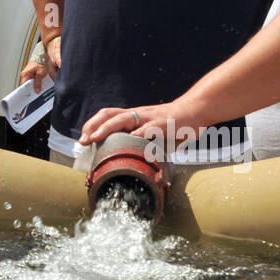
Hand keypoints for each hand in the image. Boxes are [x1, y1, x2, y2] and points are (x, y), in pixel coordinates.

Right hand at [19, 35, 61, 91]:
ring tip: (38, 91)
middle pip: (27, 85)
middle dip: (31, 90)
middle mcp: (26, 74)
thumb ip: (38, 83)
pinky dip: (36, 83)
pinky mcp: (33, 74)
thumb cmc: (41, 62)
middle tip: (34, 94)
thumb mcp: (40, 73)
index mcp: (25, 74)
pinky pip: (33, 80)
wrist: (44, 55)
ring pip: (31, 83)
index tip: (26, 97)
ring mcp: (29, 74)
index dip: (25, 91)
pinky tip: (40, 86)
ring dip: (34, 86)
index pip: (23, 85)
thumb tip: (36, 90)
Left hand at [78, 100, 206, 149]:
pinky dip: (137, 135)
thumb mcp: (157, 136)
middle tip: (83, 140)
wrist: (197, 110)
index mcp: (135, 117)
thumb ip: (147, 148)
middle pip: (110, 114)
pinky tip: (129, 141)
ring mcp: (149, 117)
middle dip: (93, 126)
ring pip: (123, 118)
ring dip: (106, 128)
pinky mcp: (163, 123)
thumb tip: (141, 169)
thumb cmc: (175, 125)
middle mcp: (139, 114)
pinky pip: (148, 128)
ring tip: (95, 137)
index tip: (84, 137)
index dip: (94, 124)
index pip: (109, 115)